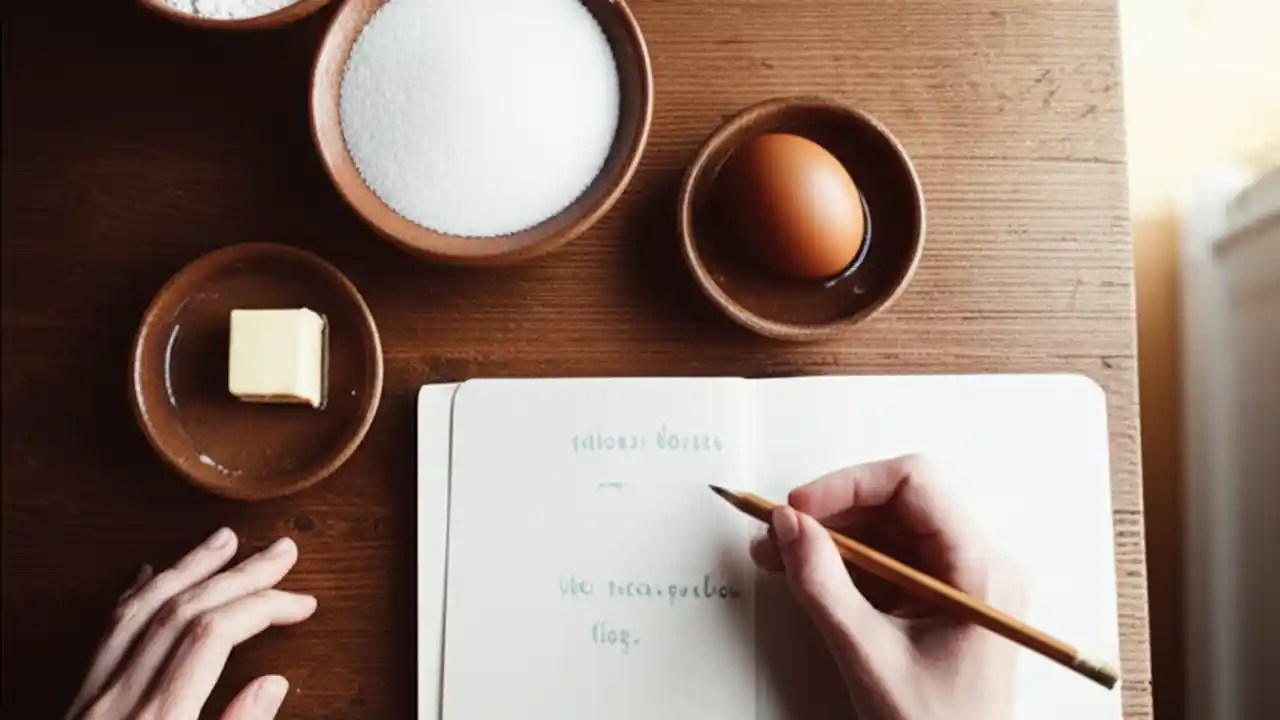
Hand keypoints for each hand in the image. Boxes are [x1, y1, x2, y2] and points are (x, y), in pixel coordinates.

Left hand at [66, 529, 316, 719]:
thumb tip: (272, 684)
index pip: (211, 634)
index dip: (261, 606)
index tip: (300, 603)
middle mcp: (116, 703)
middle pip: (181, 611)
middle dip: (238, 573)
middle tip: (280, 552)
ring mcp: (89, 700)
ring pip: (139, 610)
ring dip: (187, 568)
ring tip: (224, 542)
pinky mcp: (74, 705)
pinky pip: (105, 633)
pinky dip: (136, 596)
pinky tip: (153, 577)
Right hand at [750, 455, 1027, 719]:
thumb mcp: (869, 655)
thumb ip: (823, 585)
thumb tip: (789, 526)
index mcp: (980, 571)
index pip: (914, 484)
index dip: (849, 485)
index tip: (801, 507)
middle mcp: (977, 566)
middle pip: (896, 503)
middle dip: (831, 514)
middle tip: (778, 533)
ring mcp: (958, 583)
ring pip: (886, 530)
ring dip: (830, 539)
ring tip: (779, 556)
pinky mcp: (938, 601)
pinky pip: (887, 562)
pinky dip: (843, 564)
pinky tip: (805, 574)